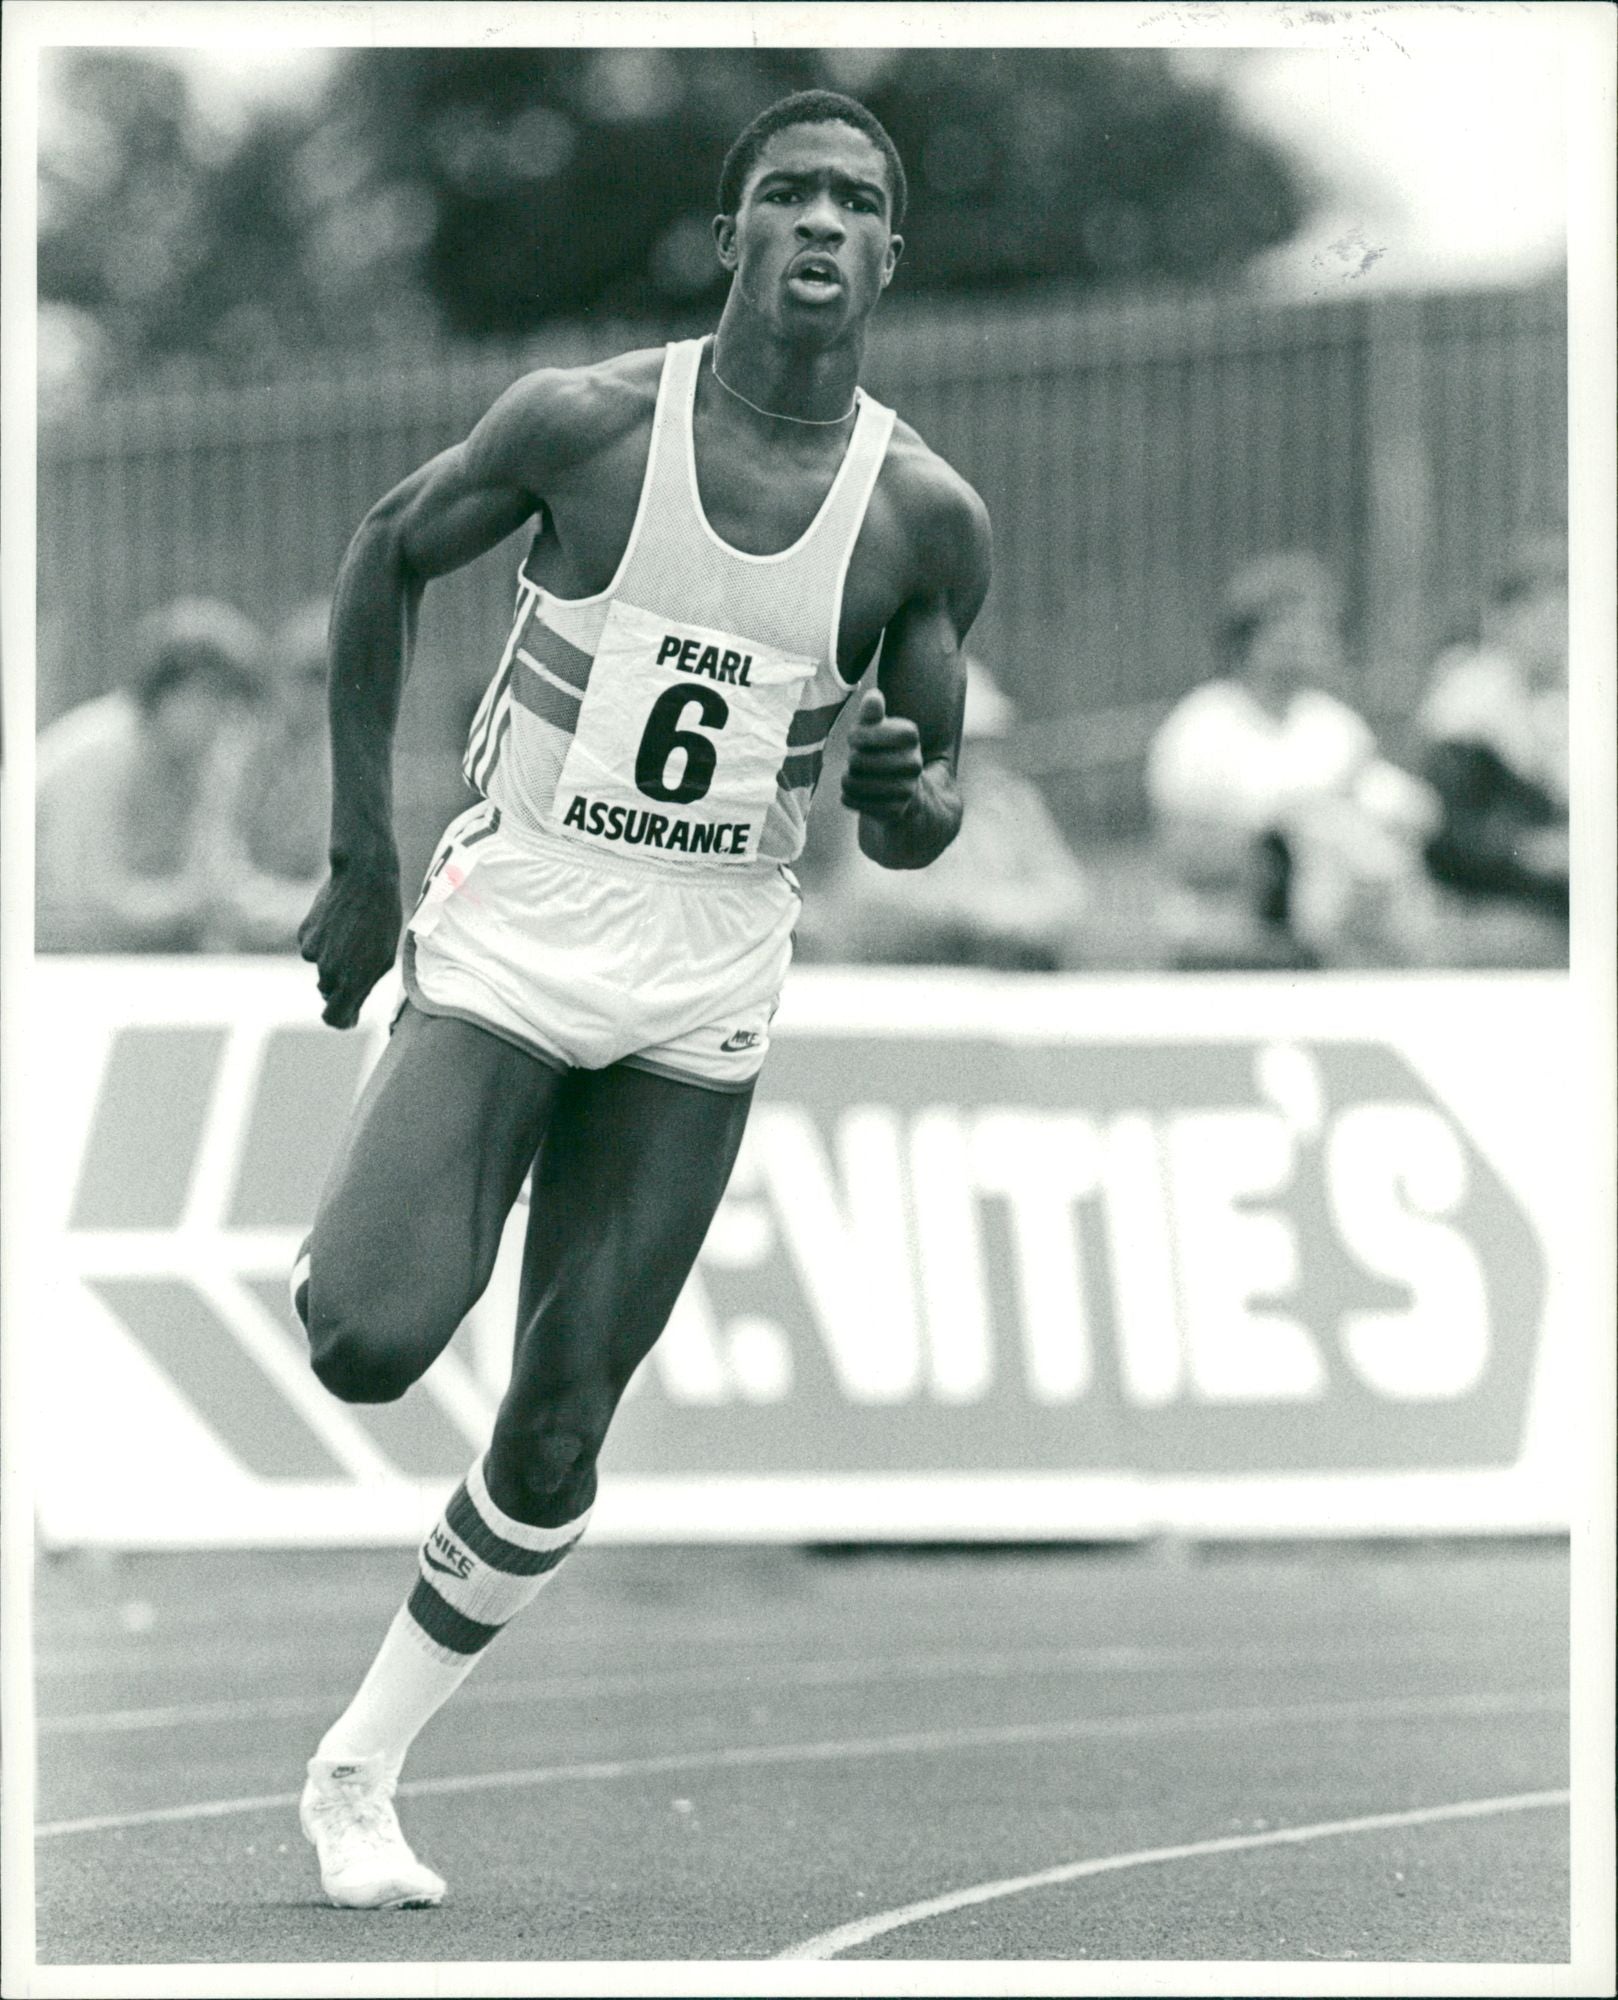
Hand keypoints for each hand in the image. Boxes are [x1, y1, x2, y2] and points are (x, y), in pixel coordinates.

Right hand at [298, 858, 402, 1028]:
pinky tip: (340, 922)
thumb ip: (364, 986)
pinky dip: (324, 941)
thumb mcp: (384, 958)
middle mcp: (328, 970)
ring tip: (354, 935)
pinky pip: (314, 948)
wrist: (364, 878)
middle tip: (360, 959)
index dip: (341, 1019)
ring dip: (333, 960)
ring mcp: (313, 951)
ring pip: (320, 968)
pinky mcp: (304, 934)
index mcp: (352, 980)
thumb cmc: (384, 921)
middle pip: (328, 992)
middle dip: (341, 984)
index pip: (333, 1018)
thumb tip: (350, 1009)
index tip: (349, 1015)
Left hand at [841, 688, 923, 823]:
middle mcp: (914, 762)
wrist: (907, 791)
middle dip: (852, 760)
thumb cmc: (883, 751)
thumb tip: (873, 697)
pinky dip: (849, 797)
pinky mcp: (894, 812)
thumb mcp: (876, 729)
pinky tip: (860, 794)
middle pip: (856, 760)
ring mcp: (906, 789)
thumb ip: (872, 713)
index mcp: (910, 734)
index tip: (857, 738)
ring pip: (852, 783)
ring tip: (858, 777)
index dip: (855, 736)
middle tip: (859, 761)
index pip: (864, 733)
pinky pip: (852, 802)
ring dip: (848, 780)